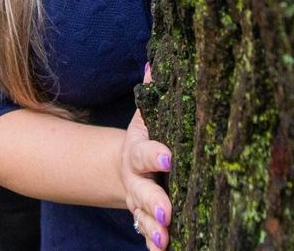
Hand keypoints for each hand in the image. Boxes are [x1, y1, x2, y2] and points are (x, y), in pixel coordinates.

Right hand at [122, 67, 172, 249]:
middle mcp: (136, 181)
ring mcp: (139, 204)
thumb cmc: (146, 137)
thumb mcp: (146, 116)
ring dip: (154, 231)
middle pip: (143, 193)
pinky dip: (156, 246)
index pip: (146, 153)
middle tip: (168, 214)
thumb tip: (156, 61)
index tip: (170, 157)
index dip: (156, 155)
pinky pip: (149, 236)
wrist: (123, 167)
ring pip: (144, 219)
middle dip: (154, 203)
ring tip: (166, 239)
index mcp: (138, 151)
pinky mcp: (147, 221)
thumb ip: (153, 93)